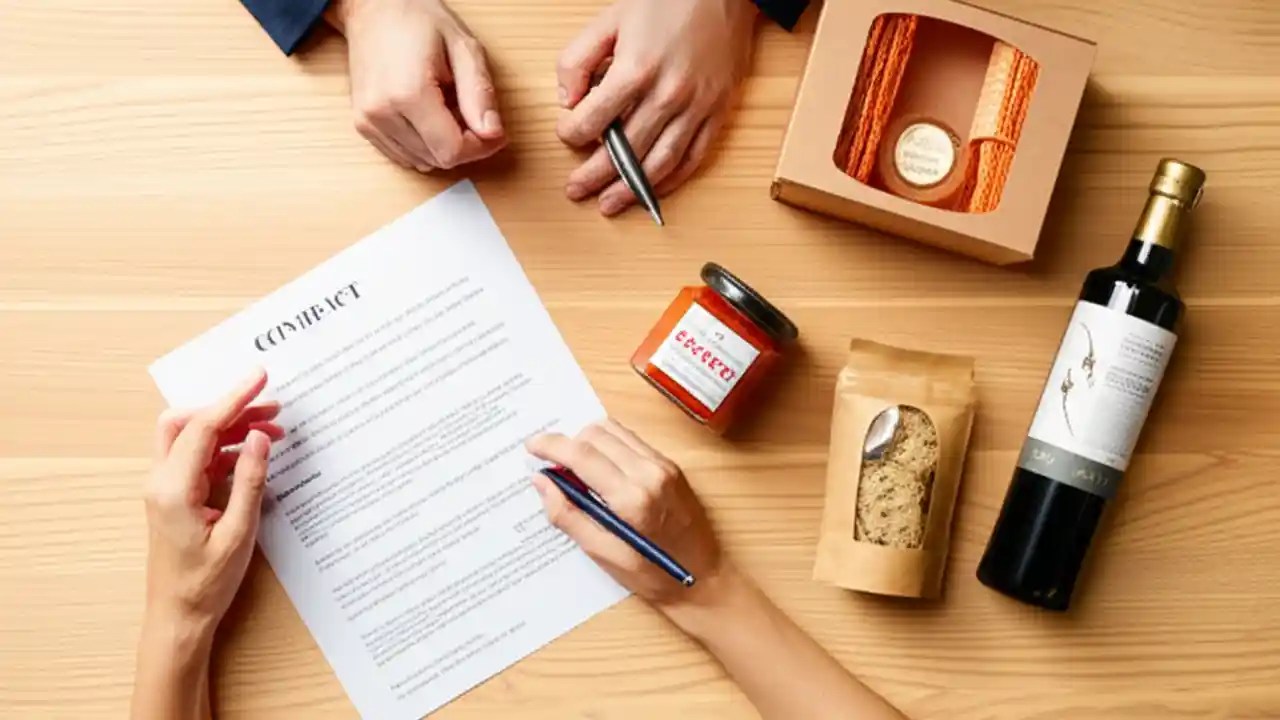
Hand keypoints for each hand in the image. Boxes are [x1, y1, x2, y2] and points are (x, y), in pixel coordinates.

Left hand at [142, 368, 283, 633]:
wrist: (178, 616)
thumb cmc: (206, 583)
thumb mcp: (238, 533)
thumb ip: (249, 480)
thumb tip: (258, 437)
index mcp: (173, 488)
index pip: (202, 426)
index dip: (234, 397)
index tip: (260, 377)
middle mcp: (161, 481)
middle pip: (186, 420)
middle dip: (228, 406)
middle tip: (270, 406)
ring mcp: (164, 487)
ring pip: (191, 436)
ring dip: (229, 426)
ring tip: (272, 428)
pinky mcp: (174, 495)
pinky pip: (196, 456)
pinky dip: (224, 445)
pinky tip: (253, 452)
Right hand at [327, 0, 505, 172]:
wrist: (372, 8)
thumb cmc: (416, 19)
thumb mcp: (462, 48)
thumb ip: (479, 93)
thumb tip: (492, 134)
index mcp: (409, 94)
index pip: (452, 151)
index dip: (480, 148)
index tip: (493, 132)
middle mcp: (382, 113)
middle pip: (439, 159)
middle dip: (465, 145)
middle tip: (474, 115)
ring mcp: (369, 122)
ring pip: (422, 162)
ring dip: (443, 145)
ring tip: (448, 108)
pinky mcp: (363, 126)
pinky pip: (404, 156)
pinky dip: (424, 145)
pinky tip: (429, 117)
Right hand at [526, 420, 727, 609]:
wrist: (706, 582)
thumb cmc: (655, 578)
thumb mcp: (604, 555)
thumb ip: (568, 515)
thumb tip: (542, 482)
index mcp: (632, 498)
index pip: (582, 454)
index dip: (551, 445)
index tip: (531, 447)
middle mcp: (650, 473)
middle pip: (595, 434)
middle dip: (568, 443)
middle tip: (553, 467)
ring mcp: (664, 466)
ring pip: (614, 431)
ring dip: (588, 442)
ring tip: (577, 470)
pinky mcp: (672, 467)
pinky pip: (632, 441)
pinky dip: (610, 446)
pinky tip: (603, 471)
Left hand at [555, 0, 758, 215]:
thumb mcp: (609, 19)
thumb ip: (578, 59)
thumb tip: (567, 99)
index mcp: (636, 70)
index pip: (592, 121)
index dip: (571, 133)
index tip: (566, 133)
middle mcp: (667, 95)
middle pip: (623, 151)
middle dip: (594, 176)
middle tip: (575, 191)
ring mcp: (696, 108)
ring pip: (658, 164)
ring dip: (631, 191)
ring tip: (609, 205)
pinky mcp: (718, 112)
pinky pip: (693, 158)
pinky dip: (671, 180)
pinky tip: (652, 191)